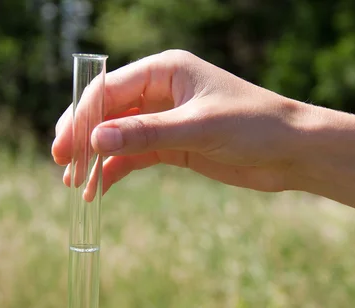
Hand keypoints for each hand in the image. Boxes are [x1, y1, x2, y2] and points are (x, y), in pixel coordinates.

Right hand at [51, 50, 314, 194]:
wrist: (292, 151)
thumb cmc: (254, 125)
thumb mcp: (198, 128)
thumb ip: (147, 134)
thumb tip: (95, 141)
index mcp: (165, 70)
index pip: (109, 89)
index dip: (82, 118)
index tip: (65, 148)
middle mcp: (161, 91)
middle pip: (107, 112)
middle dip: (82, 137)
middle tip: (62, 166)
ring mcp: (166, 120)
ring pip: (118, 137)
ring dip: (96, 159)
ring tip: (77, 186)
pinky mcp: (174, 145)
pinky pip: (135, 155)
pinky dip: (116, 171)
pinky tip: (100, 189)